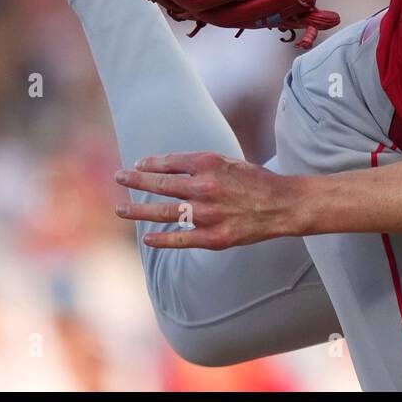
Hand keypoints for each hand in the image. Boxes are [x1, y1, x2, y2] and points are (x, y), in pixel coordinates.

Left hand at [113, 151, 309, 248]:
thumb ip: (199, 165)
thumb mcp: (228, 162)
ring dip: (138, 210)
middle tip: (118, 178)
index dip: (149, 163)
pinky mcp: (214, 237)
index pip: (169, 162)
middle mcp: (204, 187)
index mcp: (209, 164)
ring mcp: (207, 213)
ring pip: (163, 212)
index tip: (137, 165)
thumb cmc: (255, 181)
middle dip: (135, 180)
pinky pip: (180, 239)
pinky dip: (161, 239)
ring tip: (121, 209)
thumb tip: (167, 169)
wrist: (283, 205)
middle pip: (160, 184)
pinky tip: (147, 238)